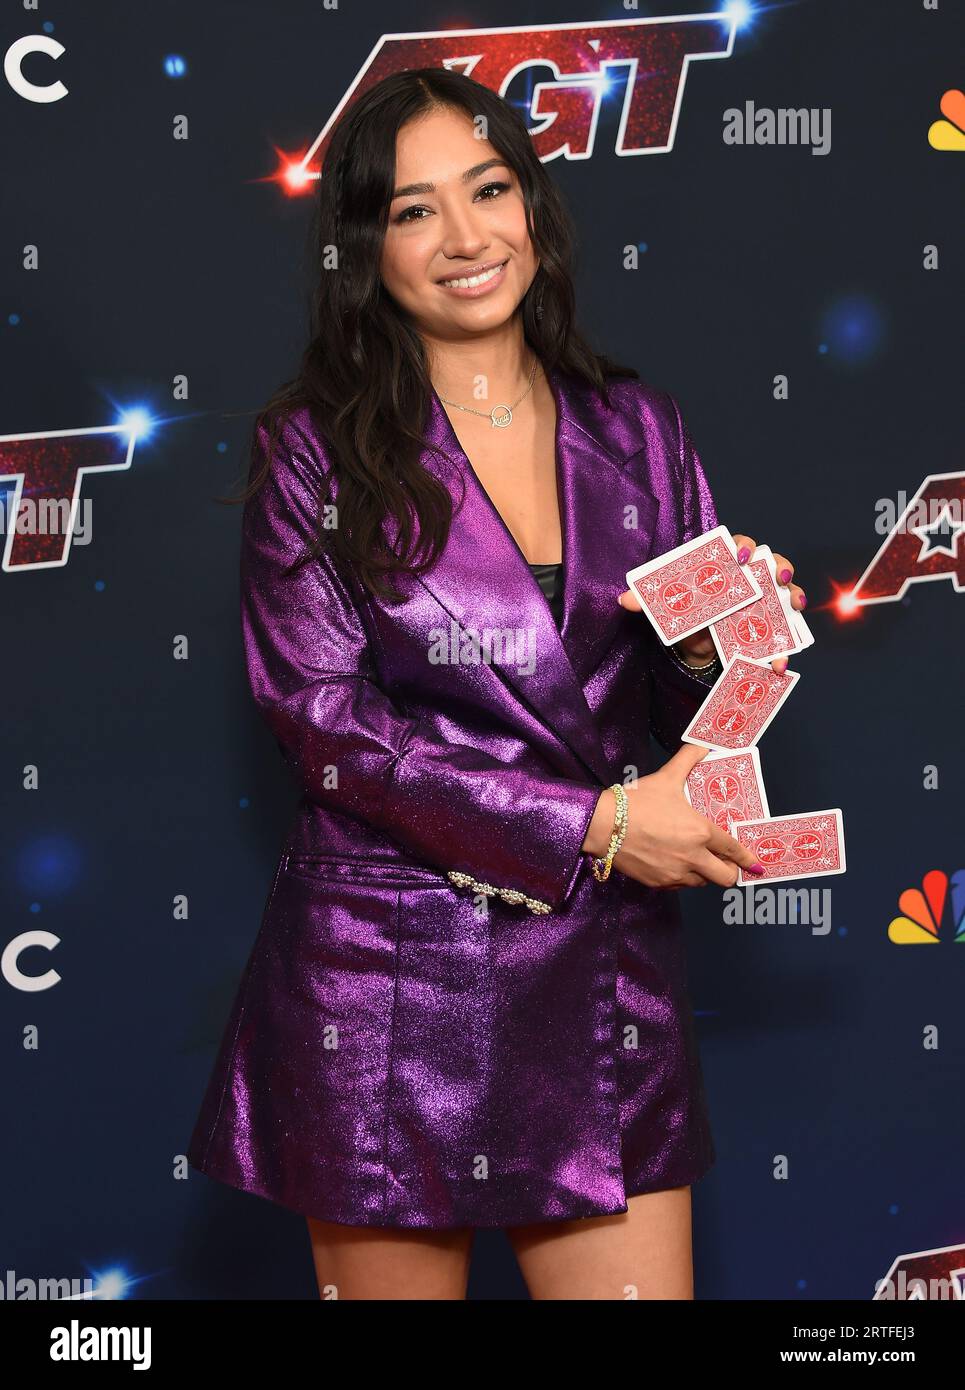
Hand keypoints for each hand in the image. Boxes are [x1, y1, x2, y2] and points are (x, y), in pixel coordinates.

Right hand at [583, 744, 764, 888]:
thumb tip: (704, 744)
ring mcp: (675, 874)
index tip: (756, 864)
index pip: (733, 850)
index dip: (747, 858)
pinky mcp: (658, 883)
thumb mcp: (666, 777)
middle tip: (727, 862)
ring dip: (705, 874)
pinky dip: (683, 877)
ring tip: (699, 860)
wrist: (603, 825)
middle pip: (725, 877)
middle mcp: (692, 857)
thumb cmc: (637, 801)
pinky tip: (675, 863)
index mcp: (700, 832)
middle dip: (731, 871)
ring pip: (702, 882)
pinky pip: (680, 885)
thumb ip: (689, 759)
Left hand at [618, 531, 806, 675]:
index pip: (736, 545)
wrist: (696, 646)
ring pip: (786, 589)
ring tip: (794, 603)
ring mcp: (765, 598)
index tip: (740, 555)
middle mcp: (749, 576)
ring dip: (794, 594)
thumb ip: (649, 602)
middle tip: (777, 576)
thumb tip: (623, 599)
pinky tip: (783, 656)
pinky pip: (787, 628)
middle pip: (770, 561)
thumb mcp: (668, 608)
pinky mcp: (772, 624)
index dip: (741, 545)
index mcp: (724, 564)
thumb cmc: (686, 614)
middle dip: (777, 565)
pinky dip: (787, 643)